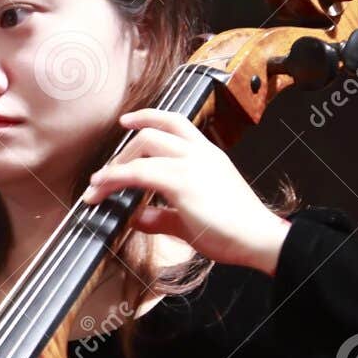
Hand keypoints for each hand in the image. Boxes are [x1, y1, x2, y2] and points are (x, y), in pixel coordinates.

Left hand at [82, 108, 291, 275]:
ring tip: (98, 185)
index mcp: (209, 155)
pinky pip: (139, 173)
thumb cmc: (235, 231)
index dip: (149, 117)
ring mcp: (192, 165)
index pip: (176, 123)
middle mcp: (200, 154)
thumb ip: (162, 216)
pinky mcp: (182, 183)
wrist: (259, 240)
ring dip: (115, 165)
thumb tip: (137, 218)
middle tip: (106, 172)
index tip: (127, 122)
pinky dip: (115, 177)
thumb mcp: (192, 219)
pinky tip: (102, 188)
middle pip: (152, 133)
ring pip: (143, 146)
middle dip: (124, 150)